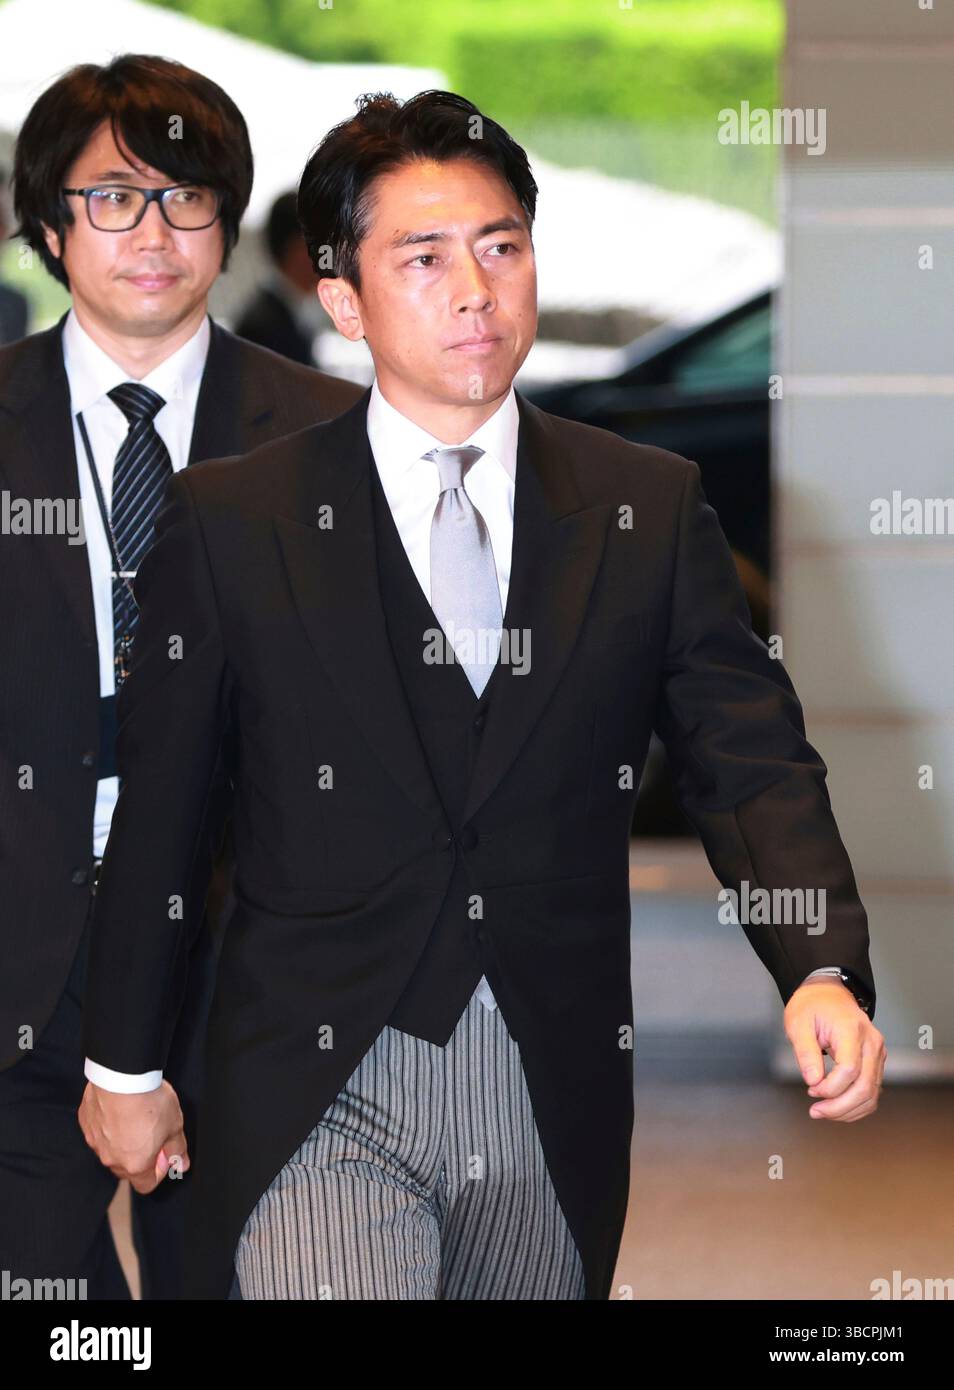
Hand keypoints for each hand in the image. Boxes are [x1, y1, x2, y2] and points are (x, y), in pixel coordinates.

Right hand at [78, 1079, 189, 1192]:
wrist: (122, 1076)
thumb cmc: (148, 1101)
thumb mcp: (174, 1125)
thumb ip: (177, 1149)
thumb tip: (182, 1164)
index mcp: (135, 1165)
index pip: (146, 1185)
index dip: (159, 1171)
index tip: (165, 1152)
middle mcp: (111, 1159)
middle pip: (127, 1169)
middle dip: (141, 1156)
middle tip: (153, 1133)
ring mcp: (95, 1142)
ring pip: (111, 1150)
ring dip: (123, 1141)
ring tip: (137, 1116)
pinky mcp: (86, 1123)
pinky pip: (98, 1131)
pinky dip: (109, 1125)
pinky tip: (120, 1108)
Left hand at [784, 978, 885, 1121]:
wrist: (828, 993)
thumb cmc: (812, 1006)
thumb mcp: (798, 1023)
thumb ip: (806, 1052)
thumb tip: (813, 1081)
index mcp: (852, 1030)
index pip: (849, 1070)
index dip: (830, 1088)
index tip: (811, 1089)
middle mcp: (872, 1043)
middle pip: (865, 1087)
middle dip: (839, 1106)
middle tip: (816, 1111)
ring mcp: (877, 1053)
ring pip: (872, 1094)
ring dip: (848, 1110)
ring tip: (823, 1111)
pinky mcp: (876, 1062)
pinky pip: (872, 1091)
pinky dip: (856, 1105)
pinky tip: (837, 1107)